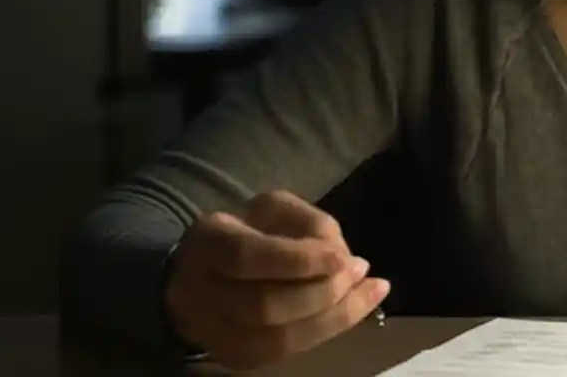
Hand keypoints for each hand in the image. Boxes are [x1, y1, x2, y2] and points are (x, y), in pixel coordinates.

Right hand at [164, 190, 390, 369]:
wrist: (209, 272)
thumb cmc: (251, 231)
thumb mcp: (277, 209)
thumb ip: (309, 226)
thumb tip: (344, 261)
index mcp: (207, 241)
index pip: (247, 256)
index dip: (299, 260)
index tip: (344, 257)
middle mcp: (198, 292)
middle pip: (264, 306)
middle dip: (323, 291)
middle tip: (360, 270)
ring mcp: (214, 333)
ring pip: (278, 339)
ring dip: (334, 315)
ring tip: (368, 289)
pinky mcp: (235, 357)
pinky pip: (286, 352)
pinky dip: (329, 330)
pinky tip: (359, 307)